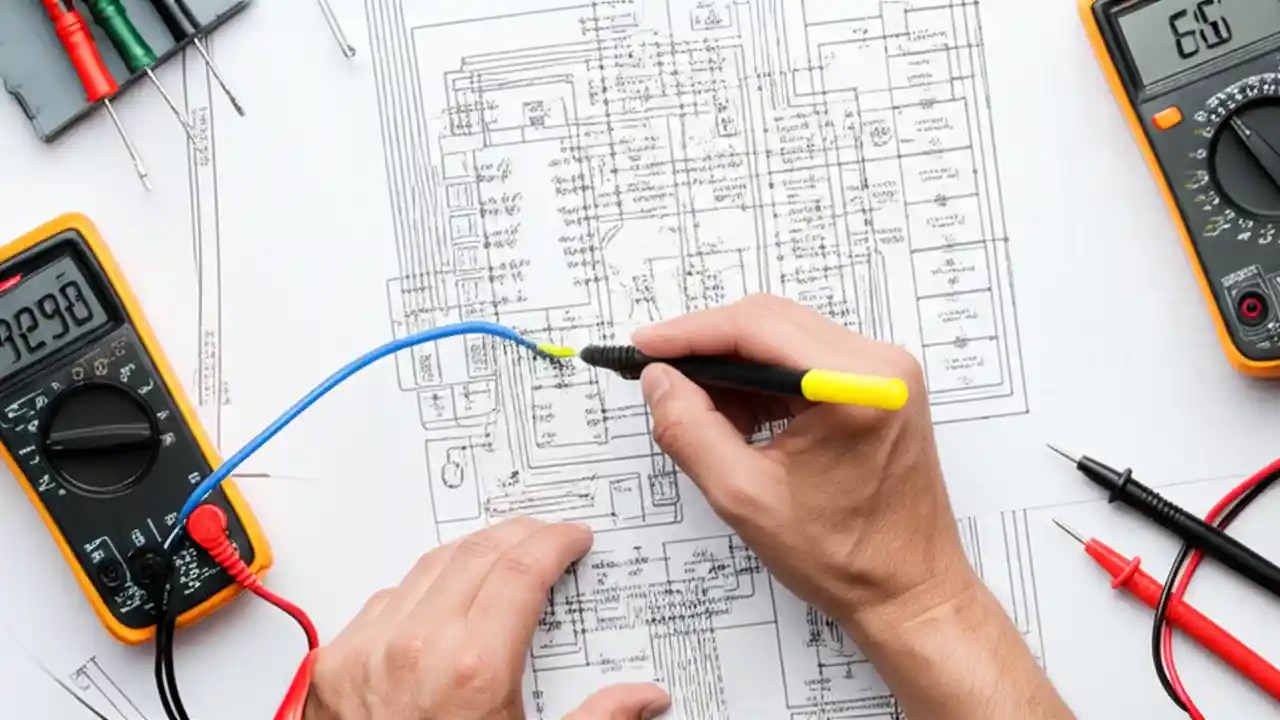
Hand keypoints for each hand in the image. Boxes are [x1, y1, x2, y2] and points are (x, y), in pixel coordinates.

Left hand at [302, 518, 669, 719]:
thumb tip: (643, 699)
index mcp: (474, 669)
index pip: (523, 570)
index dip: (555, 543)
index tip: (571, 538)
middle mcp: (417, 647)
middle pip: (478, 554)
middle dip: (519, 535)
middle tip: (544, 535)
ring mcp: (371, 650)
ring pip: (428, 567)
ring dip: (470, 551)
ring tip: (499, 553)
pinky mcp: (337, 662)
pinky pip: (385, 599)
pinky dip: (421, 586)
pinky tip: (442, 595)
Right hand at [635, 296, 1073, 718]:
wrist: (909, 592)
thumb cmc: (843, 558)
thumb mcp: (744, 497)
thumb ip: (690, 430)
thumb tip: (658, 380)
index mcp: (855, 385)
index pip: (757, 327)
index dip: (690, 332)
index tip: (645, 346)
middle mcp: (879, 365)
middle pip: (771, 321)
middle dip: (709, 346)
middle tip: (660, 377)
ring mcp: (885, 373)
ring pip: (785, 338)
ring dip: (735, 366)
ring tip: (699, 412)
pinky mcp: (879, 387)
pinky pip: (805, 361)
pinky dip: (763, 381)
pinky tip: (736, 418)